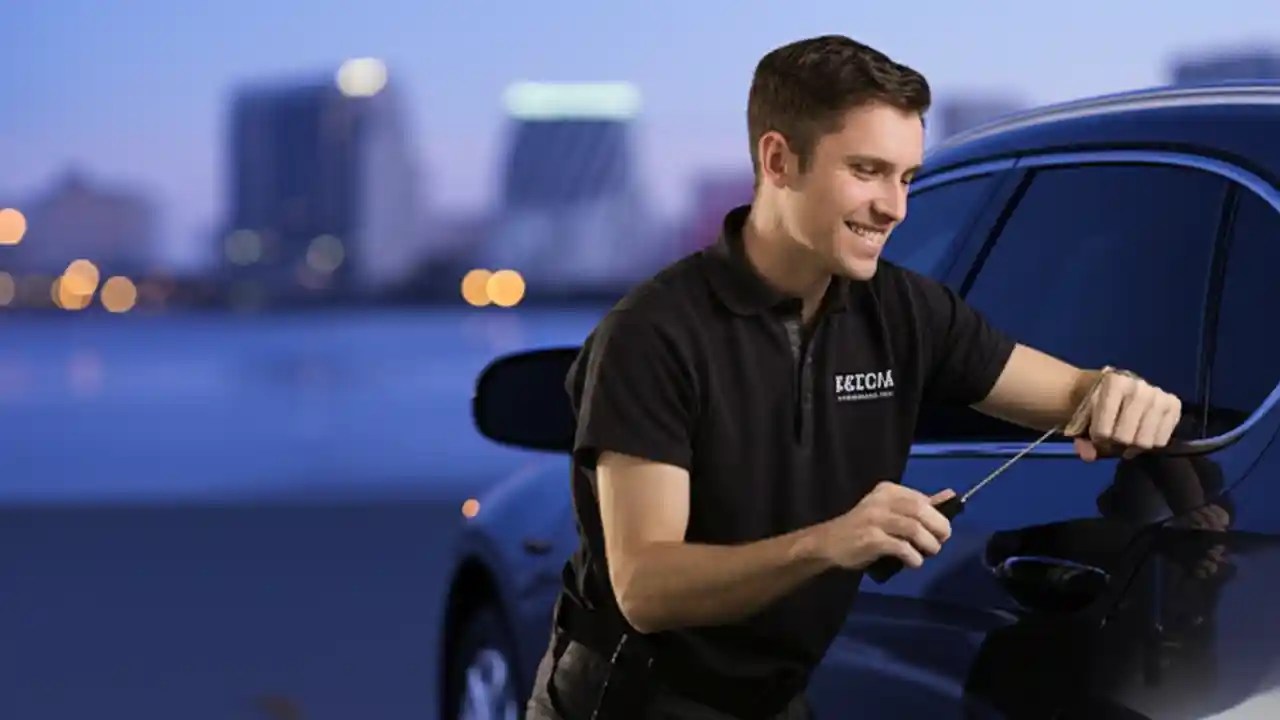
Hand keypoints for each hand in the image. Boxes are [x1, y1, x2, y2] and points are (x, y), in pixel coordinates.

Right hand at [819, 482, 954, 570]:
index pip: (921, 499)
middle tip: (940, 542)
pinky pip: (901, 547)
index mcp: (888, 490)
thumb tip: (950, 495)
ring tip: (927, 553)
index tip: (940, 531)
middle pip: (920, 510)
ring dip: (928, 545)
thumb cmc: (863, 528)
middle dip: (938, 528)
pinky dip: (914, 557)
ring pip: (914, 529)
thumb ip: (918, 505)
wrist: (829, 543)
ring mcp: (875, 519)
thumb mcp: (889, 511)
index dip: (938, 516)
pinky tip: (913, 562)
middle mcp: (881, 501)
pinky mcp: (871, 539)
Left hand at [1069, 369, 1181, 461]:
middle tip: (1111, 438)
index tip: (1095, 434)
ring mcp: (1159, 395)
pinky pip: (1161, 440)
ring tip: (1125, 437)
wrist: (1109, 386)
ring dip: (1132, 446)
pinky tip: (1140, 433)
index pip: (1104, 431)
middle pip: (1126, 438)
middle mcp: (1140, 387)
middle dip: (1115, 444)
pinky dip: (1149, 443)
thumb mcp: (1080, 417)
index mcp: (1114, 383)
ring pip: (1145, 442)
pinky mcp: (1173, 405)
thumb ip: (1081, 439)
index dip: (1097, 439)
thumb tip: (1089, 456)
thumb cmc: (1092, 403)